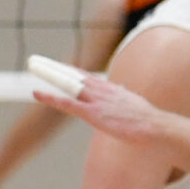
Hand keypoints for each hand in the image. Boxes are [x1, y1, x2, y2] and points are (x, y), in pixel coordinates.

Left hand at [34, 71, 163, 146]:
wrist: (156, 127)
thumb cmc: (147, 120)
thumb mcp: (133, 104)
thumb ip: (124, 98)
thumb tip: (122, 93)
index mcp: (111, 89)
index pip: (86, 76)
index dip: (71, 71)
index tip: (59, 66)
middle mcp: (101, 91)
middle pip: (74, 75)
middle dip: (55, 68)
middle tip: (38, 61)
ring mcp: (96, 101)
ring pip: (68, 84)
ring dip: (50, 75)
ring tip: (33, 67)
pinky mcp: (93, 113)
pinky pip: (67, 103)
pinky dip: (51, 98)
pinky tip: (37, 93)